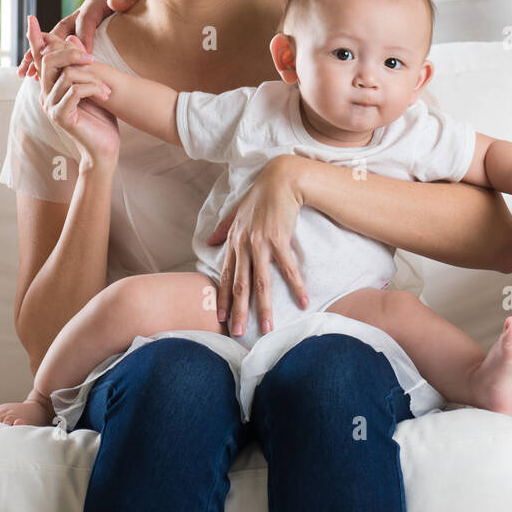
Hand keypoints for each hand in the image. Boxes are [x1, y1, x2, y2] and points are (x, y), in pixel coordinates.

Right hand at [17, 0, 146, 76]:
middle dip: (50, 48)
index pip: (86, 19)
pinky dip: (44, 60)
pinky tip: (35, 75)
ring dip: (39, 56)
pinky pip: (56, 48)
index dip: (84, 36)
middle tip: (43, 67)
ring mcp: (75, 24)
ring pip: (53, 40)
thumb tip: (114, 2)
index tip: (86, 57)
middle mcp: (80, 13)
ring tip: (28, 74)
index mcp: (95, 4)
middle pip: (61, 29)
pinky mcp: (74, 35)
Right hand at [26, 15, 118, 166]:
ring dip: (92, 78)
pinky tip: (104, 97)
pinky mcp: (61, 116)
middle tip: (92, 59)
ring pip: (67, 74)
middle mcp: (46, 95)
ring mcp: (51, 106)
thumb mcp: (92, 85)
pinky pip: (74, 90)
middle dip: (72, 53)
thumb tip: (72, 38)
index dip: (36, 38)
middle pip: (50, 60)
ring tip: (106, 90)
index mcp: (52, 86)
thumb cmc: (100, 117)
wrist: (105, 148)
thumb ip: (81, 65)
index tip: (32, 18)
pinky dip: (93, 89)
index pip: (41, 58)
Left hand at [209, 155, 308, 337]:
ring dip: (264, 307)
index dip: (223, 298)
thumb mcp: (236, 211)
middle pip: (240, 285)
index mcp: (233, 240)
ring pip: (261, 282)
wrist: (281, 178)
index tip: (222, 318)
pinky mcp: (279, 240)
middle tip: (239, 333)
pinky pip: (288, 269)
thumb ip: (223, 228)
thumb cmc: (261, 194)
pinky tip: (303, 301)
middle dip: (239, 312)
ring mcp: (261, 243)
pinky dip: (296, 286)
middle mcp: (244, 245)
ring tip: (267, 328)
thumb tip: (208, 240)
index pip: (225, 276)